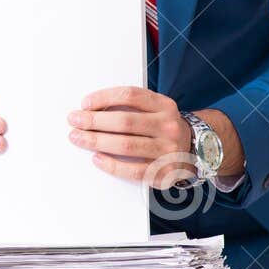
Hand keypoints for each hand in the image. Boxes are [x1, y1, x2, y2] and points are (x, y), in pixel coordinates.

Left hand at [66, 86, 195, 188]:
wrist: (194, 151)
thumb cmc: (163, 129)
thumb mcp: (155, 110)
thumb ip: (131, 107)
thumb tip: (91, 108)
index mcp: (164, 106)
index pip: (130, 95)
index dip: (104, 98)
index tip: (85, 103)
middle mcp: (168, 126)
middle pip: (124, 121)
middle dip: (94, 121)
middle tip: (74, 120)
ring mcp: (168, 150)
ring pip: (126, 145)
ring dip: (97, 141)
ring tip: (78, 138)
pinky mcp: (164, 172)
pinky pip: (133, 170)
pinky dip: (112, 164)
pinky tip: (96, 158)